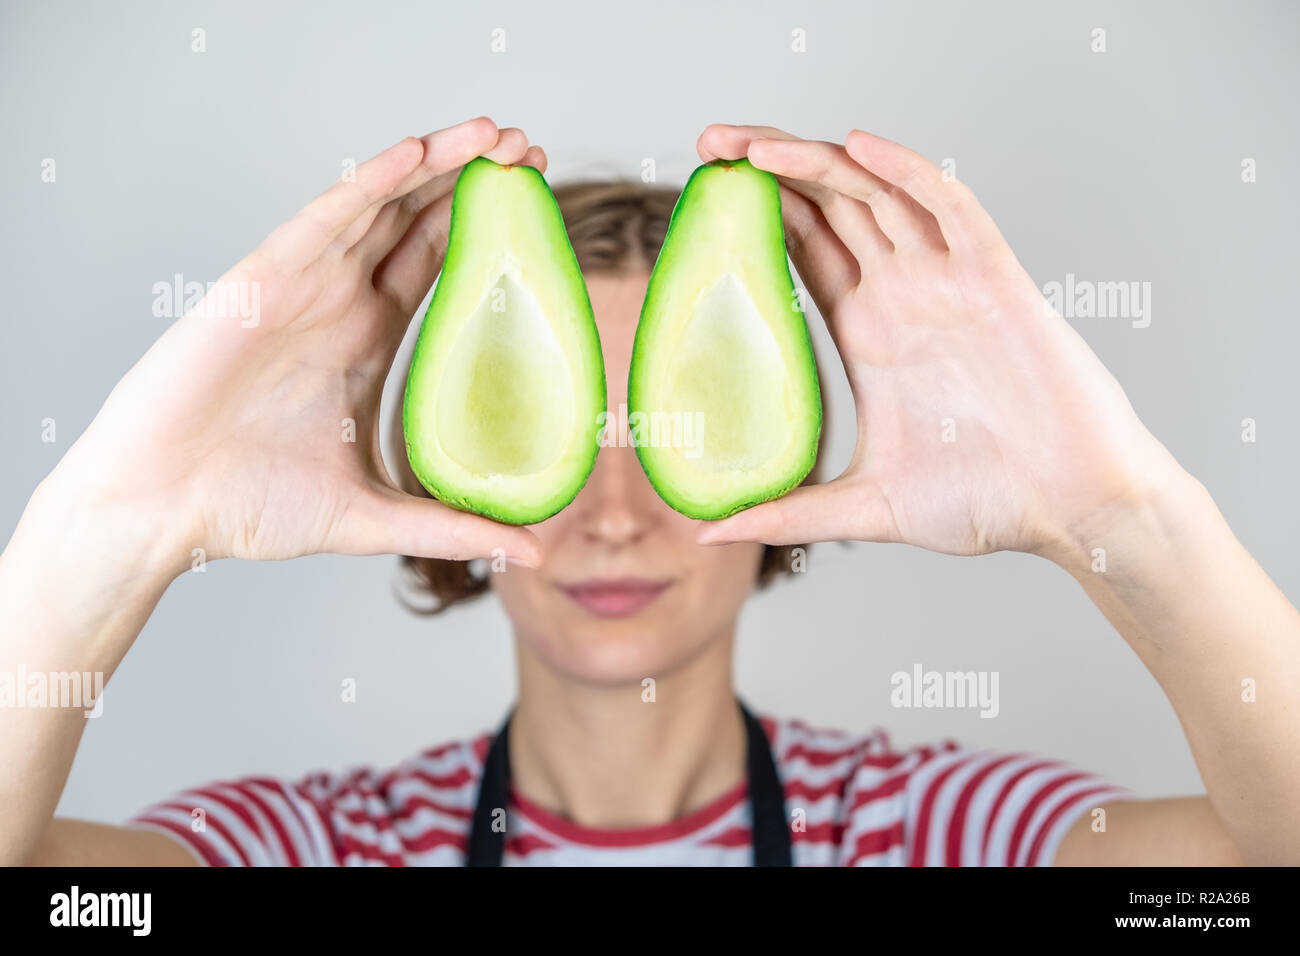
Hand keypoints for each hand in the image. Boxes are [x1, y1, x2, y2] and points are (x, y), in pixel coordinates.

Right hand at [43, 117, 543, 567]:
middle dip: (473, 183)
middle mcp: (341, 303)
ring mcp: (304, 287)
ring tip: (496, 134)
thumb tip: (534, 553)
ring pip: (379, 205)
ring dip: (437, 164)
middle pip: (418, 223)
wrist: (163, 510)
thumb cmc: (250, 507)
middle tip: (531, 151)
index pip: (440, 267)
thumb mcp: (374, 516)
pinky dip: (370, 182)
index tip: (539, 205)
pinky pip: (325, 218)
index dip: (486, 233)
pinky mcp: (264, 281)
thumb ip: (451, 527)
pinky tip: (418, 153)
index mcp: (367, 340)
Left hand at [694, 124, 1179, 558]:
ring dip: (817, 160)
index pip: (802, 247)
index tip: (703, 188)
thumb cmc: (986, 504)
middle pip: (828, 204)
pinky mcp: (995, 281)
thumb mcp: (866, 507)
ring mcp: (947, 282)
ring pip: (876, 193)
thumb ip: (788, 515)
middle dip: (769, 166)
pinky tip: (858, 148)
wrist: (1075, 508)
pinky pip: (949, 208)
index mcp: (869, 331)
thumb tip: (707, 529)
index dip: (756, 211)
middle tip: (708, 144)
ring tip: (752, 145)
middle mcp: (902, 295)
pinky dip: (907, 172)